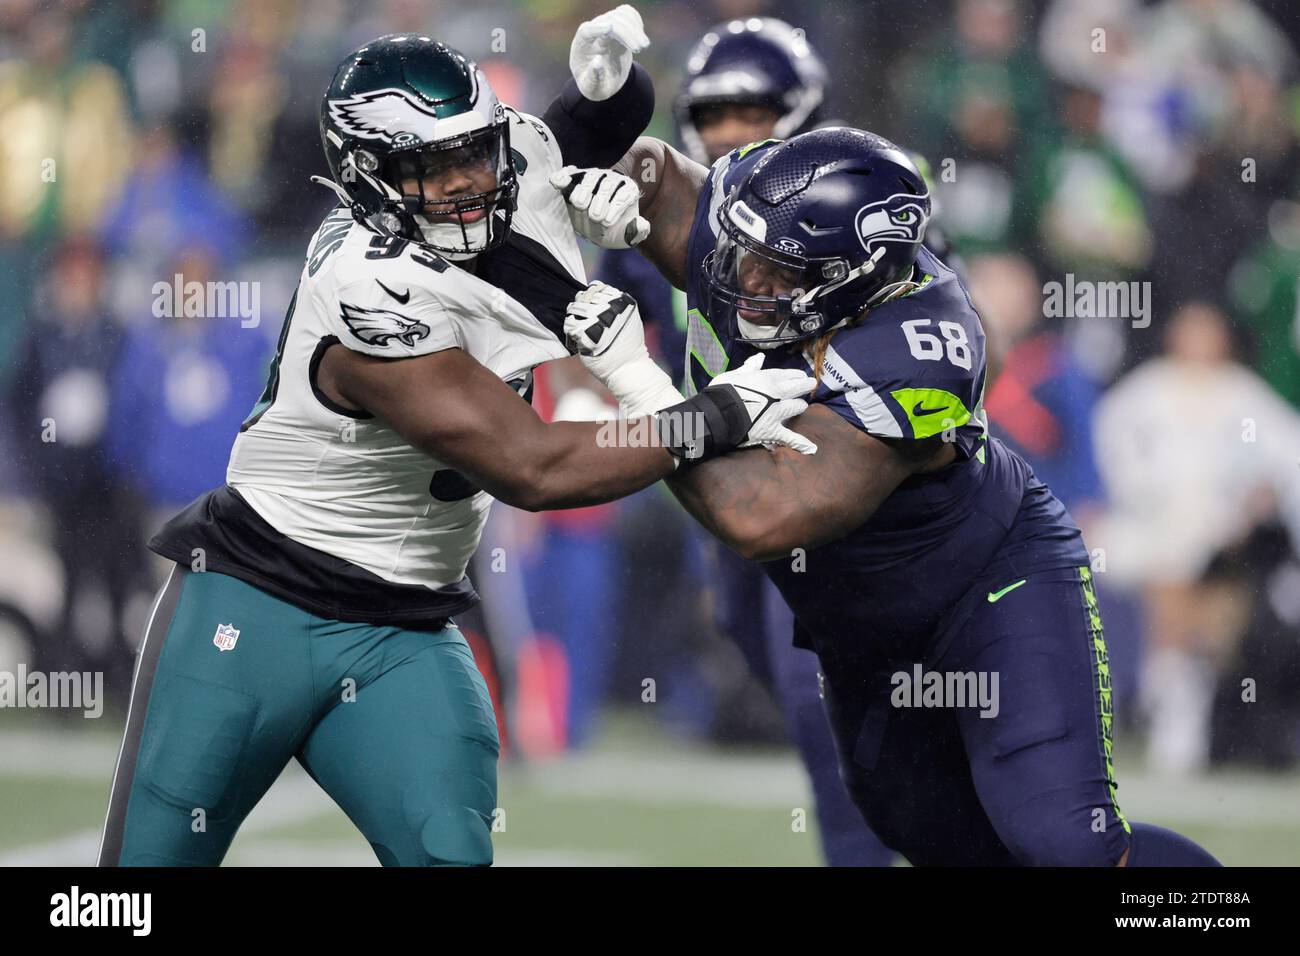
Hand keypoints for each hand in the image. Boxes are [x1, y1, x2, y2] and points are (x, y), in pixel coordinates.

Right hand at [551, 166, 649, 248]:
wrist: (598, 229)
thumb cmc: (614, 231)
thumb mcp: (627, 235)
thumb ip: (637, 232)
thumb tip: (641, 225)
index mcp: (628, 190)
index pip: (625, 194)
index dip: (616, 208)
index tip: (607, 222)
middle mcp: (612, 180)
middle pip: (607, 185)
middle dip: (601, 200)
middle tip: (594, 217)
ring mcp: (593, 176)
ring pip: (590, 178)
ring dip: (584, 190)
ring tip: (579, 204)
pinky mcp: (576, 177)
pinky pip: (570, 173)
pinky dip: (563, 176)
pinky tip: (556, 182)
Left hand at [563, 281, 681, 417]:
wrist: (628, 369)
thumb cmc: (628, 346)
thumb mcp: (629, 319)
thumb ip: (616, 304)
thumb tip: (594, 289)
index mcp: (623, 302)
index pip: (598, 287)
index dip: (591, 295)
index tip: (590, 304)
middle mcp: (611, 308)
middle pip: (585, 296)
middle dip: (581, 304)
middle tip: (581, 315)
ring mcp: (598, 320)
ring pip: (575, 308)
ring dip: (573, 315)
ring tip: (577, 323)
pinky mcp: (587, 334)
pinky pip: (570, 324)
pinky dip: (570, 328)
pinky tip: (576, 335)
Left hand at [569, 4, 649, 101]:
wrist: (602, 79)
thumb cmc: (594, 84)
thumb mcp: (591, 88)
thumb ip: (593, 77)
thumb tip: (598, 61)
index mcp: (582, 45)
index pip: (587, 31)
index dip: (597, 28)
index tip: (609, 28)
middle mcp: (593, 30)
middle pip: (609, 22)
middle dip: (625, 33)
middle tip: (640, 48)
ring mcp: (606, 25)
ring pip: (620, 15)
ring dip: (634, 27)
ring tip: (644, 45)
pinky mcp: (618, 25)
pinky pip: (627, 14)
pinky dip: (636, 21)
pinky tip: (641, 37)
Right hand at [706, 354, 818, 454]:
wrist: (718, 414)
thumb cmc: (723, 391)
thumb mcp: (734, 374)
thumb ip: (750, 367)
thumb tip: (759, 358)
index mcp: (769, 378)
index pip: (790, 374)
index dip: (796, 375)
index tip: (799, 375)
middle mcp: (778, 394)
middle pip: (799, 387)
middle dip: (805, 385)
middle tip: (810, 384)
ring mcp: (777, 413)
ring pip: (797, 407)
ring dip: (800, 406)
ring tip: (801, 406)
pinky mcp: (773, 430)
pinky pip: (789, 437)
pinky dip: (800, 443)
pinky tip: (811, 448)